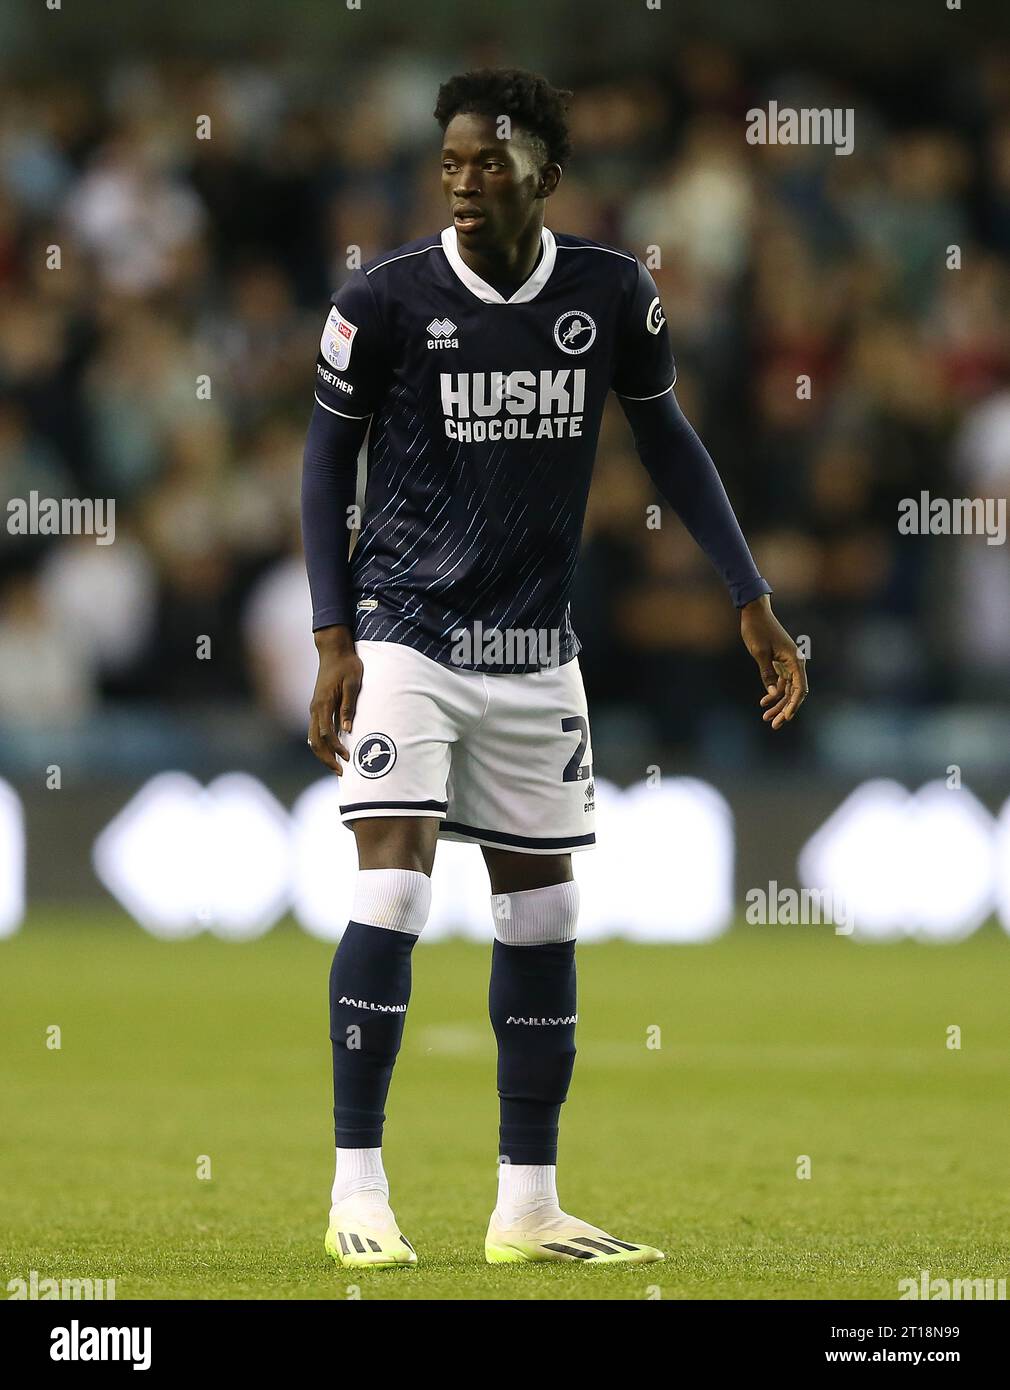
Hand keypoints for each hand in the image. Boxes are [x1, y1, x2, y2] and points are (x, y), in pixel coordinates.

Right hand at [307, 626, 361, 773]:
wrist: (334, 650)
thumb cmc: (347, 665)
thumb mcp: (353, 684)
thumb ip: (349, 707)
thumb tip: (347, 730)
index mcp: (323, 703)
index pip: (327, 734)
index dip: (336, 749)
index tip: (348, 758)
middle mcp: (315, 708)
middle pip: (315, 741)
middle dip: (327, 759)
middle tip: (341, 772)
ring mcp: (314, 708)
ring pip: (312, 738)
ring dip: (323, 754)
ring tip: (336, 766)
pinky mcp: (317, 707)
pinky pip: (315, 731)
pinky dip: (321, 744)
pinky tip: (332, 751)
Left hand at [739, 595, 807, 729]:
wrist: (754, 613)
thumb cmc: (757, 630)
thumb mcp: (760, 653)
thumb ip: (767, 674)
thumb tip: (774, 694)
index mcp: (794, 660)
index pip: (800, 688)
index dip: (794, 705)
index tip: (787, 718)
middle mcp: (795, 663)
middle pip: (794, 692)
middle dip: (785, 710)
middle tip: (774, 725)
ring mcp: (788, 664)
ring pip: (787, 690)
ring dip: (778, 704)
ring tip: (766, 718)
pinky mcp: (780, 663)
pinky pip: (780, 683)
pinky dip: (773, 694)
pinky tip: (763, 703)